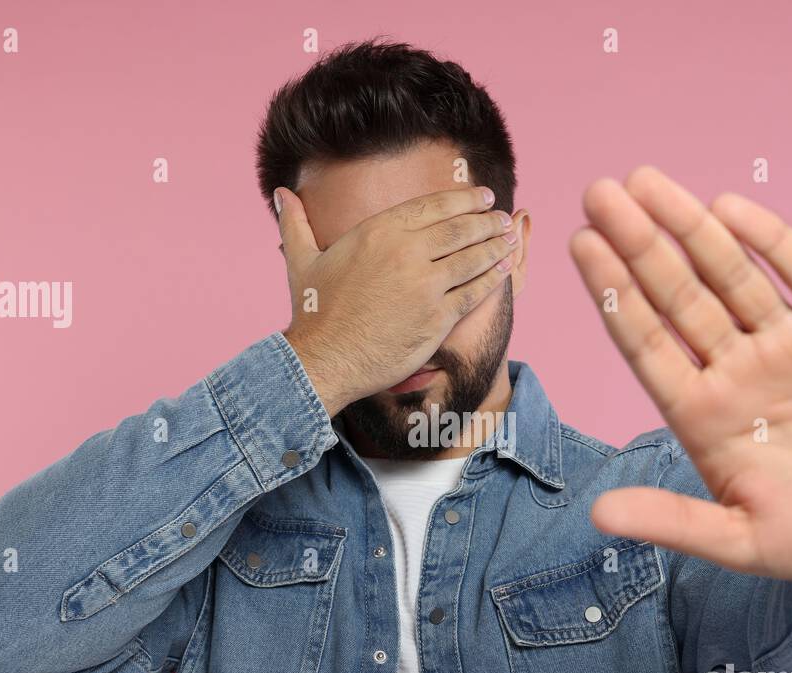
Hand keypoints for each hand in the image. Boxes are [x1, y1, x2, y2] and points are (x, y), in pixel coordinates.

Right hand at [277, 185, 517, 415]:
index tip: (483, 197)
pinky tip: (506, 268)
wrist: (325, 360)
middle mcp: (405, 252)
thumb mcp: (301, 261)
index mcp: (378, 231)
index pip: (433, 206)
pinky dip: (494, 277)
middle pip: (459, 228)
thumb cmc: (314, 313)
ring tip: (510, 238)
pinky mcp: (437, 317)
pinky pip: (474, 291)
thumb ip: (296, 223)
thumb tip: (281, 193)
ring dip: (495, 245)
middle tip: (502, 217)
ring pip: (472, 257)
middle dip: (487, 220)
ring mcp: (424, 285)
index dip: (464, 199)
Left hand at [569, 167, 791, 600]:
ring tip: (646, 183)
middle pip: (678, 296)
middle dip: (639, 244)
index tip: (581, 245)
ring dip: (691, 229)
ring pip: (732, 274)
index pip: (647, 344)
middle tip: (599, 191)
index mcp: (703, 413)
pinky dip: (772, 242)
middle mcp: (738, 368)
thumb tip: (596, 517)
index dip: (614, 295)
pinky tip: (729, 209)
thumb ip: (674, 521)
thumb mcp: (743, 540)